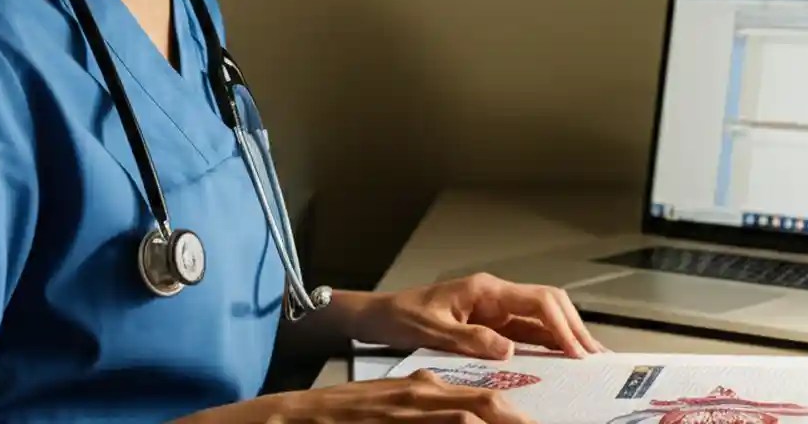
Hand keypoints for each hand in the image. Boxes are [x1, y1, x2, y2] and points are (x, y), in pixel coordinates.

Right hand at [178, 370, 533, 423]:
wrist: (289, 416)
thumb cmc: (339, 415)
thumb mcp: (390, 405)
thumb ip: (427, 407)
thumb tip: (468, 417)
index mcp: (425, 388)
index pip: (485, 398)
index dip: (516, 414)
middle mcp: (421, 396)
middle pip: (486, 406)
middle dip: (518, 420)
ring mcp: (406, 413)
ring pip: (466, 420)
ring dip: (497, 423)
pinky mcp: (390, 422)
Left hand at [356, 273, 606, 359]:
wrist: (377, 316)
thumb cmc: (399, 316)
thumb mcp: (431, 330)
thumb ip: (470, 339)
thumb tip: (509, 350)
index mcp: (485, 289)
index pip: (537, 300)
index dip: (562, 324)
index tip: (576, 349)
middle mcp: (495, 295)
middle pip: (548, 305)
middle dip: (573, 328)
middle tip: (593, 356)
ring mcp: (495, 309)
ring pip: (541, 318)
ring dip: (565, 336)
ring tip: (586, 358)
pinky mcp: (490, 324)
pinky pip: (526, 332)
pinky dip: (546, 345)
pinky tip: (560, 359)